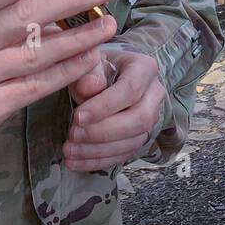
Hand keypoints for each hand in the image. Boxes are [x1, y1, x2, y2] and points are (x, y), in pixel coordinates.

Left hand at [63, 48, 166, 171]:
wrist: (106, 77)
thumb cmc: (97, 68)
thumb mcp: (89, 63)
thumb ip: (88, 72)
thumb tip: (89, 87)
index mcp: (145, 68)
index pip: (130, 90)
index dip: (105, 106)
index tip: (78, 117)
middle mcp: (154, 93)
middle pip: (140, 119)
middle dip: (104, 131)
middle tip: (73, 134)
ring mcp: (151, 117)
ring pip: (134, 140)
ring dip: (98, 150)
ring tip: (69, 150)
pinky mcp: (140, 136)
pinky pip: (125, 154)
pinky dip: (98, 161)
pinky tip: (76, 161)